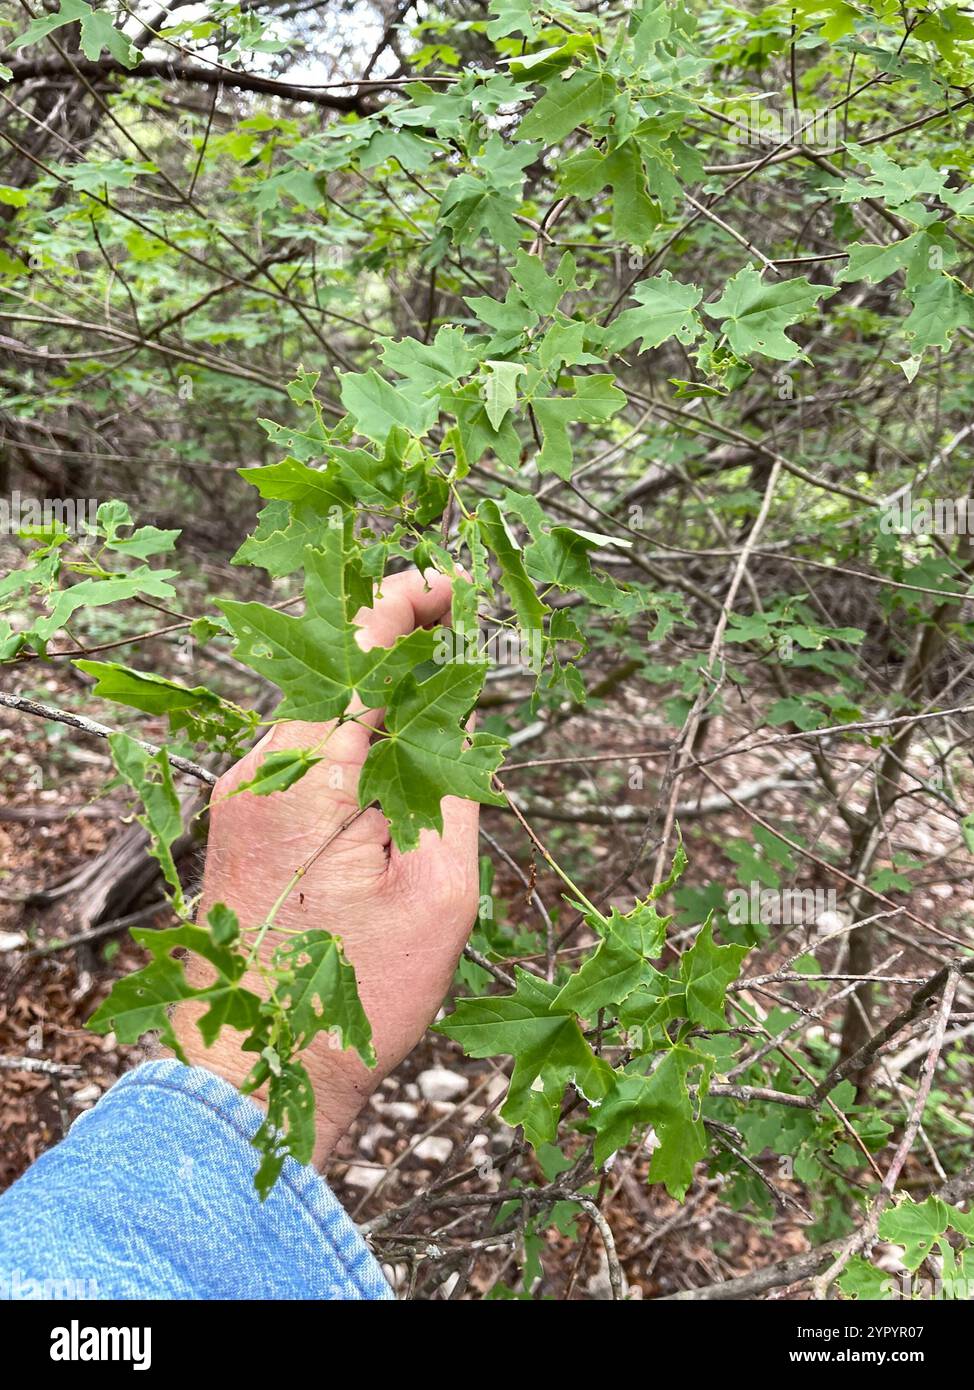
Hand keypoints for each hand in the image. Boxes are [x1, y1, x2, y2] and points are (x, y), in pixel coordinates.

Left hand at [172, 570, 479, 1162]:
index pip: (355, 649)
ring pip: (315, 707)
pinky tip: (392, 752)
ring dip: (374, 688)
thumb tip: (456, 714)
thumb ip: (452, 787)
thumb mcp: (439, 892)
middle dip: (395, 640)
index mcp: (307, 774)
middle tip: (458, 631)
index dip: (406, 603)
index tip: (451, 584)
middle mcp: (260, 768)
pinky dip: (349, 731)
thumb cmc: (353, 995)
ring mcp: (242, 793)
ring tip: (436, 693)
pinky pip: (300, 747)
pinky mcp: (241, 819)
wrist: (258, 1069)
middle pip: (331, 667)